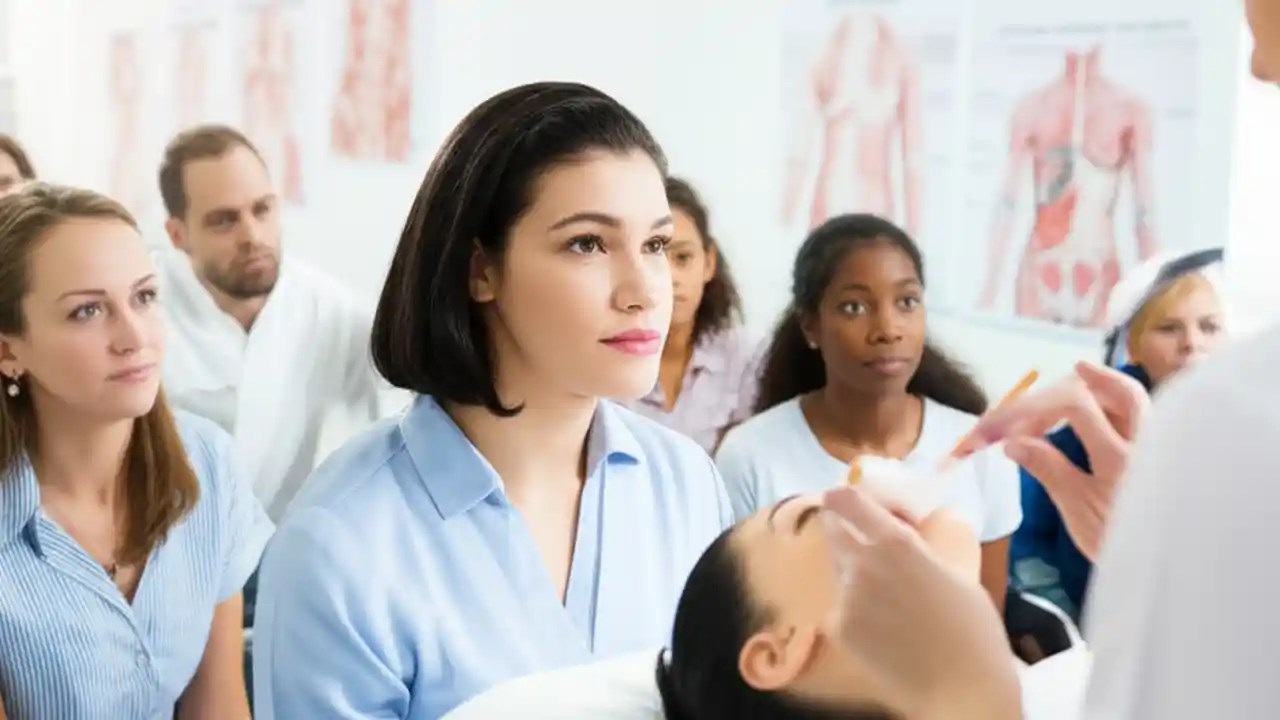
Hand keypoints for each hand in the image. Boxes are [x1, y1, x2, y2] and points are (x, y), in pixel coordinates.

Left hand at [820, 486, 1020, 719]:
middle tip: (871, 540)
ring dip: (854, 567)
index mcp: (893, 543)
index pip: (845, 499)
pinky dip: (856, 604)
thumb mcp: (961, 567)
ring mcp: (844, 598)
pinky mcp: (837, 628)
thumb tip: (919, 517)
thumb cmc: (972, 627)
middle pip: (832, 528)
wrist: (962, 690)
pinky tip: (885, 623)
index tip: (857, 501)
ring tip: (888, 591)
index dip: (847, 496)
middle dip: (848, 527)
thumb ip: (932, 536)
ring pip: (838, 567)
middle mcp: (860, 565)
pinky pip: (840, 603)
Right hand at [953, 362, 1147, 559]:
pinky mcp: (1158, 449)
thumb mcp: (1080, 512)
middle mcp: (1147, 440)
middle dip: (1055, 393)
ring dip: (1091, 386)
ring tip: (1063, 384)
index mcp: (1124, 458)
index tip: (997, 434)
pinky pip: (1135, 410)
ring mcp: (1156, 442)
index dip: (1030, 411)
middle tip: (1016, 415)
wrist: (1175, 570)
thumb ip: (1050, 470)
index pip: (1075, 405)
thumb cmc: (1125, 545)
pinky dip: (1108, 400)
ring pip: (1127, 394)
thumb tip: (1011, 441)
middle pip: (1104, 388)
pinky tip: (1089, 404)